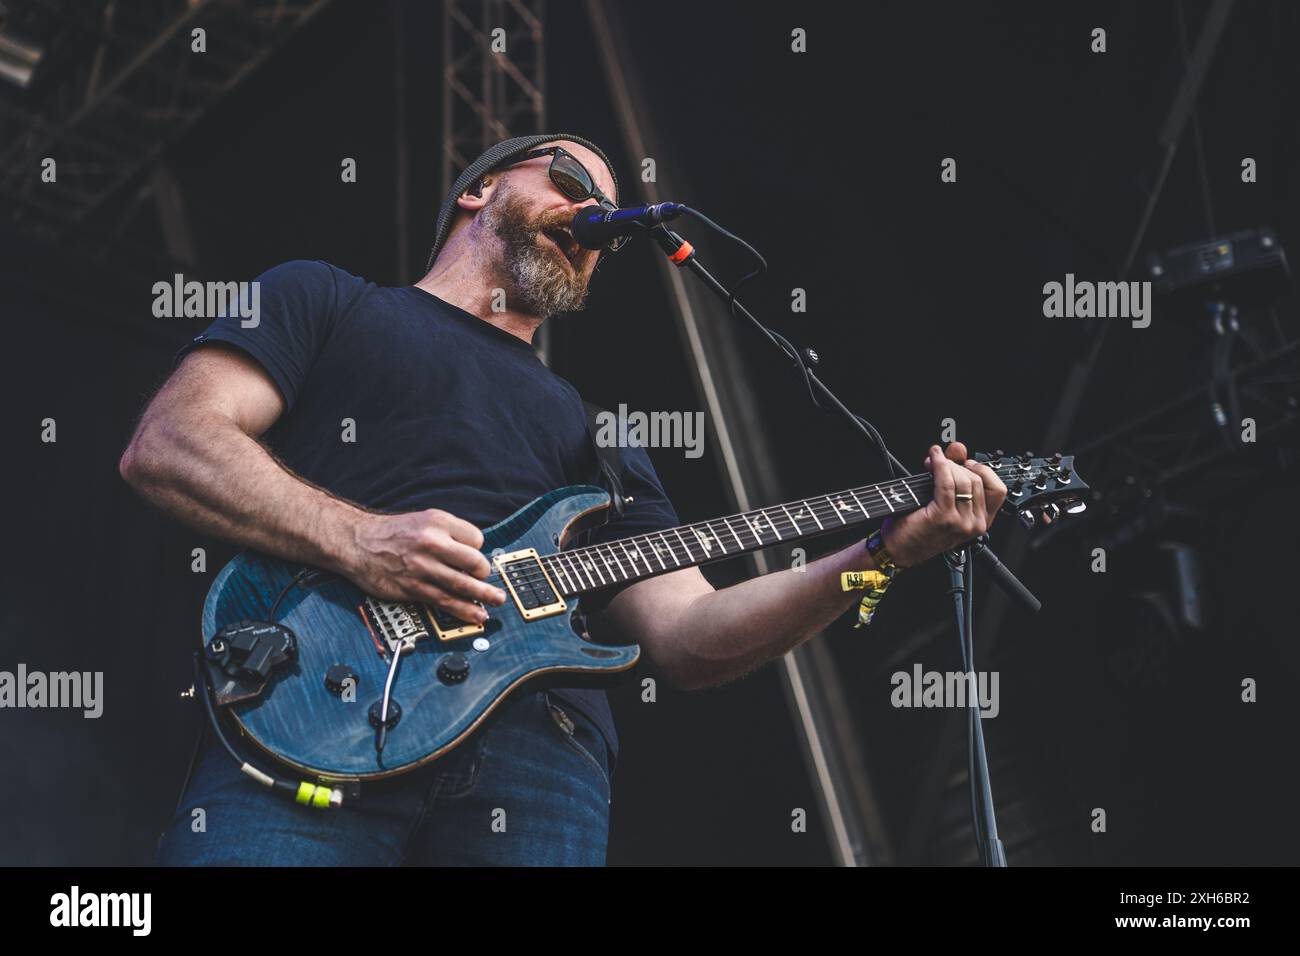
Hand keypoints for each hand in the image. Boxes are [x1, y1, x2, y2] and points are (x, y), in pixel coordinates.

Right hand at [345, 509, 507, 622]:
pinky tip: (476, 614)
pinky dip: (465, 610)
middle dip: (484, 573)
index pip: (476, 539)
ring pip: (463, 585)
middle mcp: (432, 543)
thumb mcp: (423, 520)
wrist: (358, 542)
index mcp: (438, 522)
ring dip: (484, 595)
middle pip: (475, 562)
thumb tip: (473, 553)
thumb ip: (449, 533)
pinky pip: (445, 601)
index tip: (474, 555)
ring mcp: (423, 567)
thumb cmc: (392, 533)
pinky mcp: (414, 588)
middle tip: (485, 578)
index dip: (478, 549)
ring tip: (497, 600)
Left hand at [877, 442, 1006, 567]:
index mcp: (981, 522)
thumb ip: (955, 473)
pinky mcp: (945, 517)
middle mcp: (975, 524)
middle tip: (941, 461)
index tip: (966, 462)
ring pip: (964, 480)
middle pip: (978, 480)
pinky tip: (932, 461)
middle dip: (958, 464)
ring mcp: (962, 522)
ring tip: (933, 462)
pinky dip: (939, 467)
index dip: (983, 470)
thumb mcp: (944, 499)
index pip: (998, 489)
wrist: (898, 549)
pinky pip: (946, 483)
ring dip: (947, 465)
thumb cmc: (918, 528)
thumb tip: (958, 449)